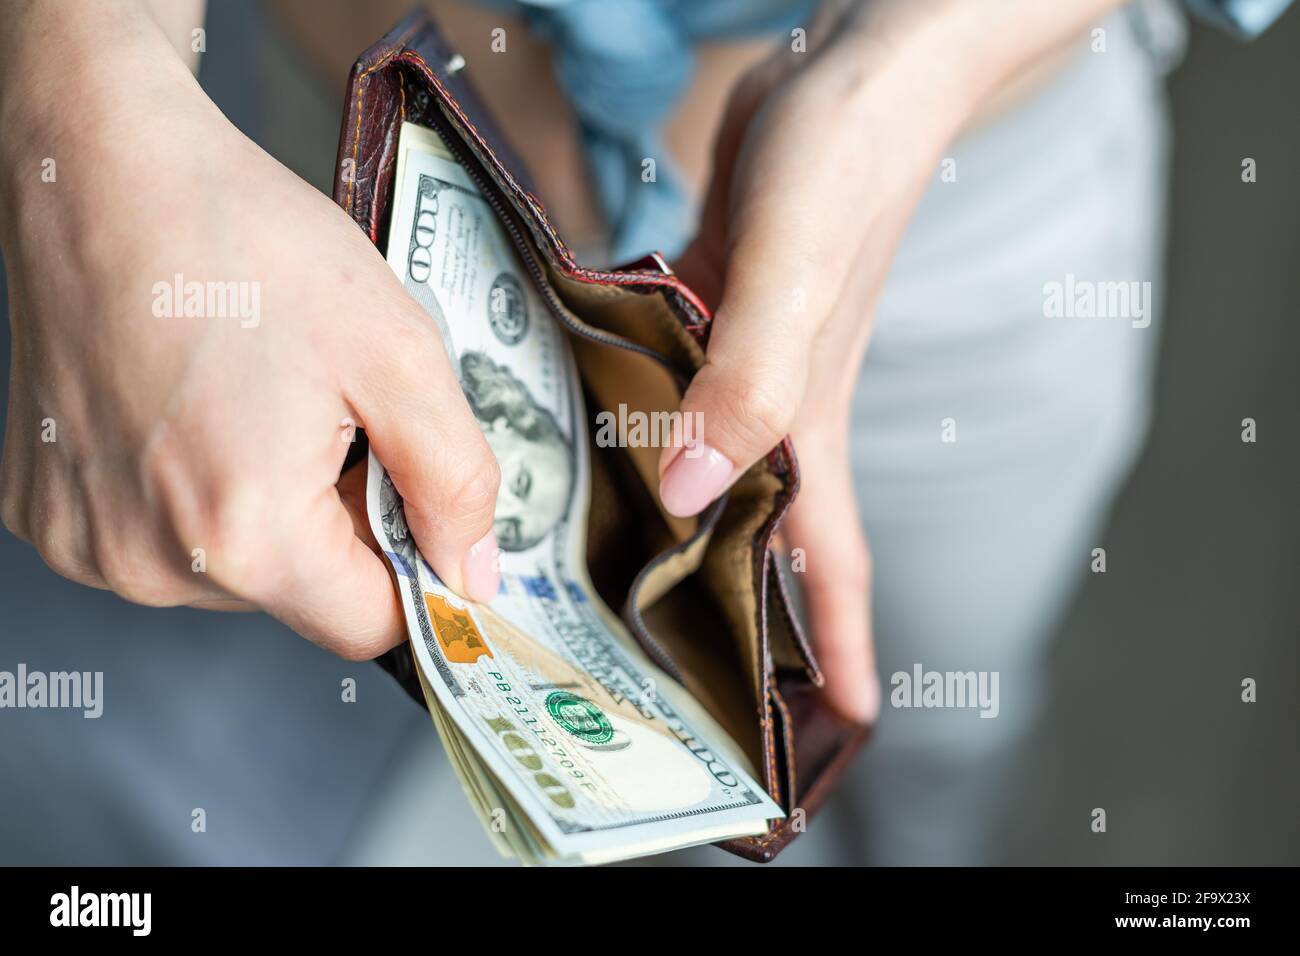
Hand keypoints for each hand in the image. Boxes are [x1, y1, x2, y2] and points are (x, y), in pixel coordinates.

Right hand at [0, 7, 499, 659]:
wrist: (106, 169)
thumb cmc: (245, 243)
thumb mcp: (397, 353)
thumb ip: (455, 480)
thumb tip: (474, 576)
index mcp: (247, 532)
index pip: (368, 625)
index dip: (414, 571)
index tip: (420, 509)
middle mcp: (151, 560)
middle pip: (299, 595)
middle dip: (341, 525)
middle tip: (333, 418)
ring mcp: (86, 540)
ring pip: (231, 571)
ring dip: (266, 510)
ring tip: (256, 404)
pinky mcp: (45, 509)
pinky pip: (157, 540)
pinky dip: (193, 494)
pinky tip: (194, 413)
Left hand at [659, 2, 971, 722]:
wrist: (854, 71)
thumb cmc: (848, 165)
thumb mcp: (793, 277)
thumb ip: (746, 385)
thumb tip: (685, 492)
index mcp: (808, 422)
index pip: (833, 559)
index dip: (840, 643)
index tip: (840, 720)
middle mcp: (776, 404)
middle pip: (759, 530)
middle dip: (740, 605)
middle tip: (679, 667)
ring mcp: (742, 358)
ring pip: (703, 464)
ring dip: (674, 518)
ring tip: (611, 568)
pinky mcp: (712, 306)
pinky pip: (669, 385)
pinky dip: (635, 418)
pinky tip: (583, 426)